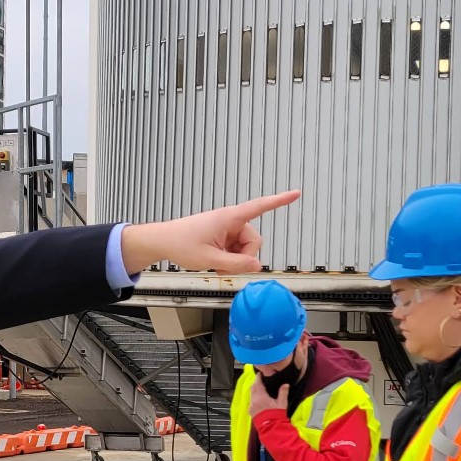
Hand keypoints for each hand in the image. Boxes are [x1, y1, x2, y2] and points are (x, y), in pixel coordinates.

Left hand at [119, 191, 300, 274]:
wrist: (163, 242)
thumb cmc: (182, 244)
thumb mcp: (210, 259)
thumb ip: (236, 264)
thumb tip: (258, 266)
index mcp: (229, 218)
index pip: (260, 206)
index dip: (280, 201)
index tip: (297, 193)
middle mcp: (231, 221)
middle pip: (254, 241)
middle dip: (244, 257)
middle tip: (224, 267)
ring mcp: (227, 229)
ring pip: (246, 249)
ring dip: (235, 260)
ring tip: (216, 265)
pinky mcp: (223, 237)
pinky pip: (237, 250)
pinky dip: (230, 259)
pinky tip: (216, 263)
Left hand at [247, 373, 288, 416]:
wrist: (271, 428)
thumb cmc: (277, 416)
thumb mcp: (282, 404)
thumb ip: (283, 393)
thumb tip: (286, 384)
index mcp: (261, 397)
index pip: (257, 383)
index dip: (258, 377)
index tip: (260, 374)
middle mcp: (254, 401)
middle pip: (252, 388)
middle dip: (256, 383)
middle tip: (260, 379)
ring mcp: (251, 406)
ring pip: (251, 394)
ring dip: (254, 390)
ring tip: (260, 387)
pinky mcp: (251, 411)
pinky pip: (251, 401)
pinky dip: (254, 397)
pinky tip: (259, 398)